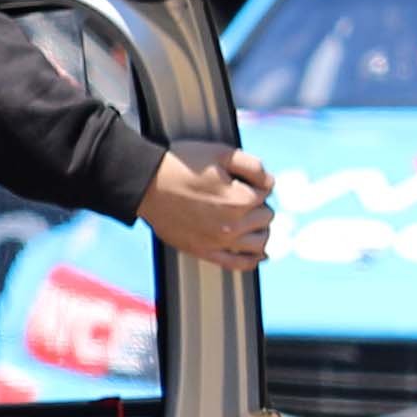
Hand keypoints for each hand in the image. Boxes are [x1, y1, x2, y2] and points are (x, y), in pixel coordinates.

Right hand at [137, 145, 277, 271]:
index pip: (266, 194)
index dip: (253, 184)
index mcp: (239, 200)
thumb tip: (270, 183)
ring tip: (247, 222)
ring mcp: (219, 242)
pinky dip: (252, 260)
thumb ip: (254, 166)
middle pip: (266, 218)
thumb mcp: (221, 153)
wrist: (146, 184)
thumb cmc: (181, 166)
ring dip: (259, 231)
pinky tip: (256, 254)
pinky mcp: (205, 252)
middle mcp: (233, 226)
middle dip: (257, 206)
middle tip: (239, 198)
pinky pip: (239, 264)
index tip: (238, 181)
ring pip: (260, 243)